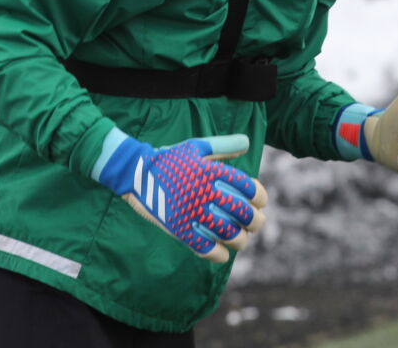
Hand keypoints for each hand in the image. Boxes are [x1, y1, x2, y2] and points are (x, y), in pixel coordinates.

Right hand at [93, 131, 267, 262]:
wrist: (136, 172)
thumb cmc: (169, 158)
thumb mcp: (196, 147)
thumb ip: (223, 146)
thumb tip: (247, 142)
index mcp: (212, 171)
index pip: (248, 187)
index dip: (260, 197)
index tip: (261, 202)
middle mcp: (205, 191)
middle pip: (242, 212)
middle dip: (256, 222)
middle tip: (256, 224)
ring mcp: (192, 211)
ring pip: (227, 233)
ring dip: (240, 240)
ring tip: (241, 240)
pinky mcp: (178, 227)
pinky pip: (204, 247)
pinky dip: (217, 254)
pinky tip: (223, 254)